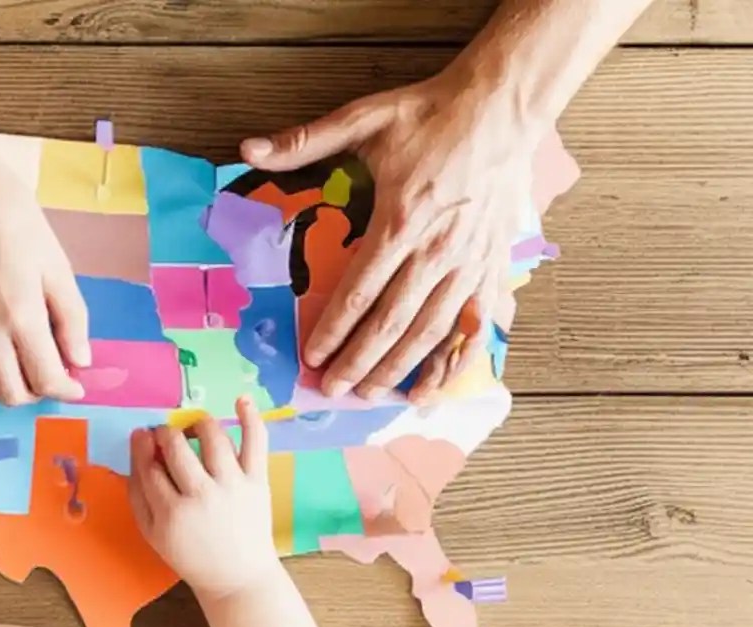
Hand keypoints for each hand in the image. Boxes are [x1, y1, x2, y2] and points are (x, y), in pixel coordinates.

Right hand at [0, 156, 90, 405]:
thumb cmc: (16, 219)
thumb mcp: (57, 265)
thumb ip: (72, 317)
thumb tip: (80, 361)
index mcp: (23, 316)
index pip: (46, 378)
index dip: (65, 390)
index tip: (74, 386)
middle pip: (9, 391)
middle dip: (33, 392)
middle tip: (43, 374)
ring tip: (9, 369)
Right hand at [128, 396, 279, 600]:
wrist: (238, 578)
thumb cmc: (191, 556)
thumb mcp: (154, 535)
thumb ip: (138, 497)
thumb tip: (134, 454)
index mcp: (171, 514)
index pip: (150, 467)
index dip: (143, 446)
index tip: (142, 435)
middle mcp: (202, 496)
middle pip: (176, 447)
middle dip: (166, 434)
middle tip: (166, 437)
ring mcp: (232, 486)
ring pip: (212, 436)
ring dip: (196, 424)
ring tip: (193, 431)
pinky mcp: (258, 482)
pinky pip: (255, 442)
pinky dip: (250, 417)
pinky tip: (241, 400)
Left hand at [243, 69, 535, 402]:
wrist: (503, 106)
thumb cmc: (432, 114)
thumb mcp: (363, 118)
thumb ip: (305, 141)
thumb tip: (248, 148)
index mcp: (401, 220)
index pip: (360, 289)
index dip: (334, 327)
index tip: (312, 355)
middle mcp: (437, 250)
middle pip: (392, 322)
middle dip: (359, 361)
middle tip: (331, 388)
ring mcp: (469, 262)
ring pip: (430, 330)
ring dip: (399, 368)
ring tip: (370, 394)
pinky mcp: (493, 265)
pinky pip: (474, 324)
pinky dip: (454, 360)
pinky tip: (434, 386)